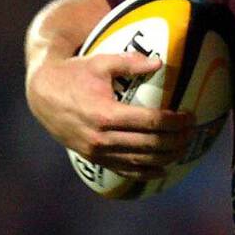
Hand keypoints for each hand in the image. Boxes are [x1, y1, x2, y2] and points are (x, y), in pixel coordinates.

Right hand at [26, 50, 193, 178]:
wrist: (43, 95)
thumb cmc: (74, 74)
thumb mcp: (100, 62)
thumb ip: (130, 62)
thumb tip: (159, 63)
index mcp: (106, 113)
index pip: (150, 122)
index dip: (174, 122)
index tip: (188, 117)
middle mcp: (103, 137)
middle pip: (150, 145)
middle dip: (176, 140)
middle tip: (191, 132)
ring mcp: (98, 152)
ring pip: (141, 161)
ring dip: (166, 157)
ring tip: (183, 148)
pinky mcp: (95, 159)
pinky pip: (125, 170)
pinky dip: (146, 172)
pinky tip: (162, 170)